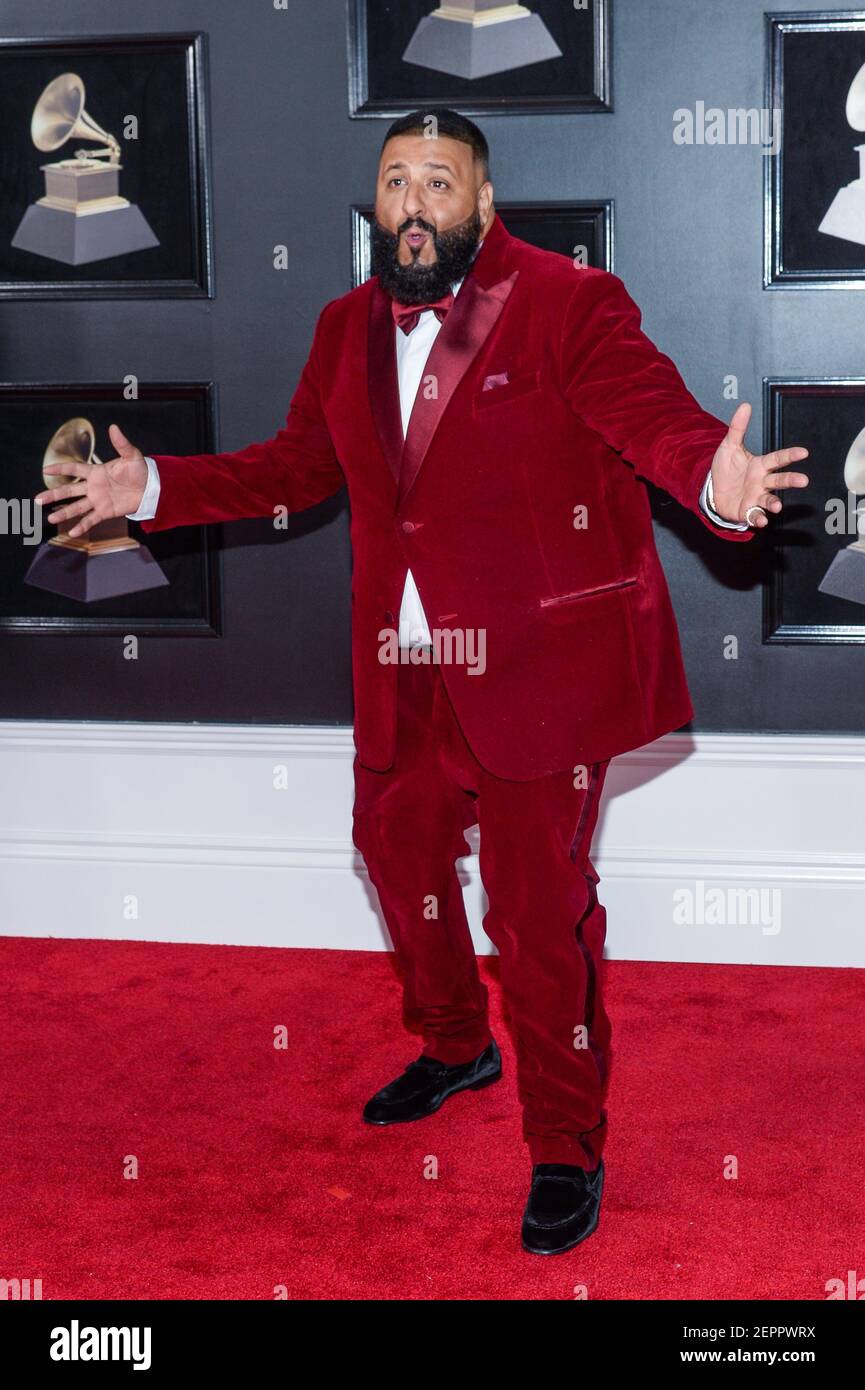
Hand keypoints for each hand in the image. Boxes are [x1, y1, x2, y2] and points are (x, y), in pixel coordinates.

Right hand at [35, 423, 148, 537]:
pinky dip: (82, 526)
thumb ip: (121, 444)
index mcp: (96, 472)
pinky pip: (91, 519)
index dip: (60, 469)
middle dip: (53, 495)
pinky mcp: (106, 511)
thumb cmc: (140, 471)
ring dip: (63, 512)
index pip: (74, 468)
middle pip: (69, 490)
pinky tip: (72, 533)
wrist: (151, 488)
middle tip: (37, 499)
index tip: (45, 470)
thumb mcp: (131, 456)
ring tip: (50, 518)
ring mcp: (98, 500)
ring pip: (76, 507)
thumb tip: (114, 427)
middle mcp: (93, 487)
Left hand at [709, 402, 808, 527]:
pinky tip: (762, 521)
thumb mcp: (729, 446)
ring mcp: (755, 498)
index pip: (778, 458)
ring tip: (778, 506)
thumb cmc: (726, 469)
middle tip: (804, 481)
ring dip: (774, 503)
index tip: (804, 452)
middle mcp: (761, 482)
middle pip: (779, 480)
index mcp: (760, 465)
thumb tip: (745, 406)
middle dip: (791, 480)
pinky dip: (758, 519)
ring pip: (769, 500)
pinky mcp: (746, 511)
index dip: (790, 455)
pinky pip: (755, 516)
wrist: (712, 491)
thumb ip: (738, 428)